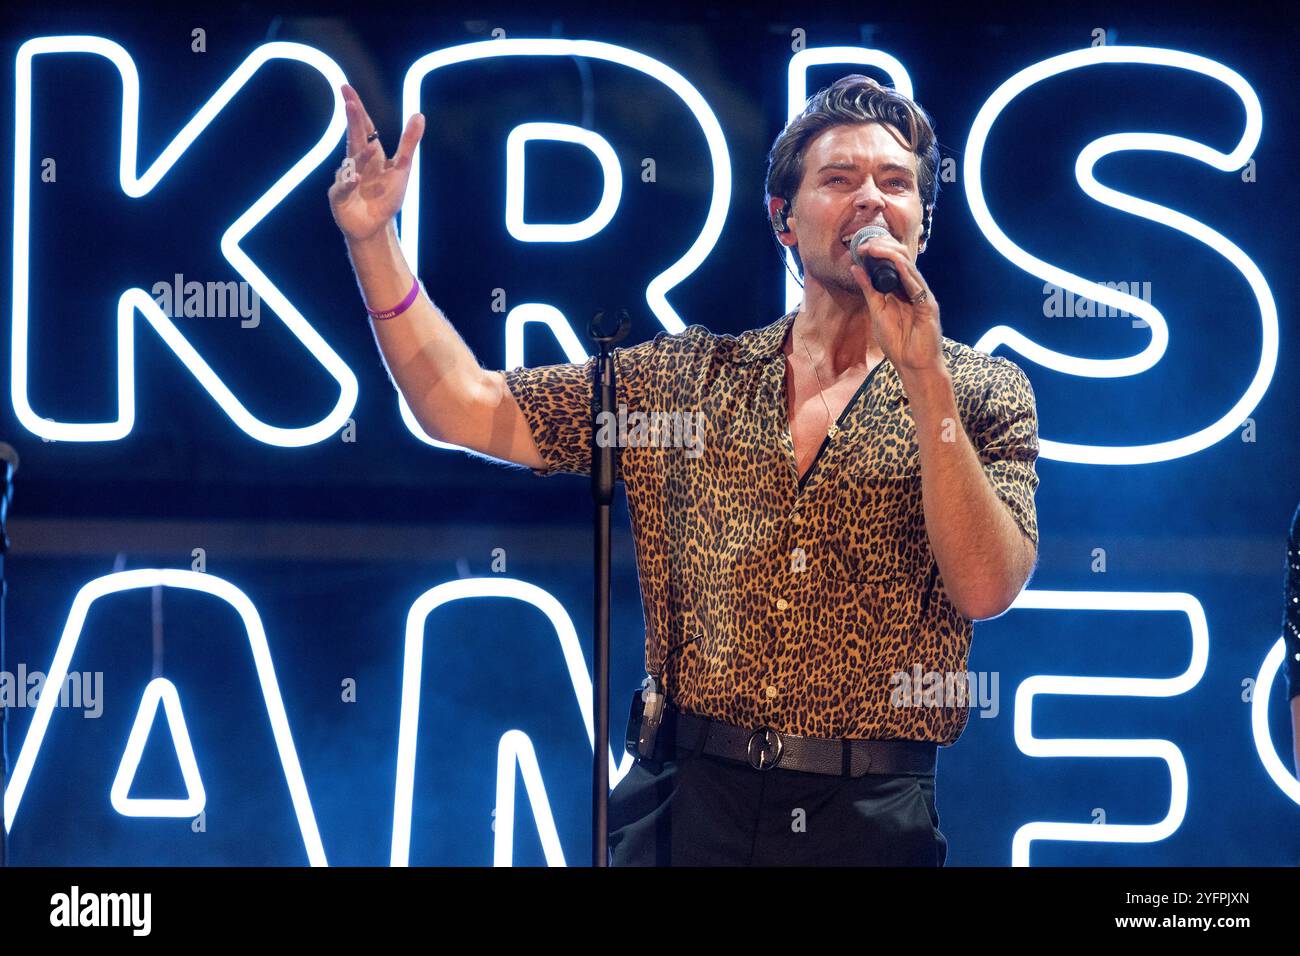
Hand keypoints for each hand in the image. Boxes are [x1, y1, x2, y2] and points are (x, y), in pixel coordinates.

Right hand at [328, 84, 424, 242]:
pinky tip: (356, 178)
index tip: (346, 89)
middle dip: (352, 120)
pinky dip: (349, 183)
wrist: (375, 227)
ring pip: (351, 163)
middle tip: (349, 102)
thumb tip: (419, 114)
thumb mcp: (402, 168)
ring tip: (371, 148)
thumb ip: (409, 142)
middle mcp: (355, 163)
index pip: (363, 127)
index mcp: (370, 154)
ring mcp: (345, 178)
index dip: (357, 109)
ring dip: (361, 156)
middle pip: (354, 137)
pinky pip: (343, 187)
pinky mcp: (339, 197)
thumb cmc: (386, 197)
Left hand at [849, 235, 943, 377]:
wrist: (912, 365)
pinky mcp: (928, 306)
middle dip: (882, 248)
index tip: (859, 248)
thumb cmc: (897, 342)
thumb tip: (856, 267)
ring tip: (874, 248)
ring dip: (890, 255)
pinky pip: (917, 286)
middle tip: (864, 245)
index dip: (877, 251)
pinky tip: (896, 262)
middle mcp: (914, 288)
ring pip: (909, 268)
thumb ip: (869, 289)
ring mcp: (922, 296)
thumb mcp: (877, 311)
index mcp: (902, 289)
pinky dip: (906, 272)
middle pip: (901, 259)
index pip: (892, 262)